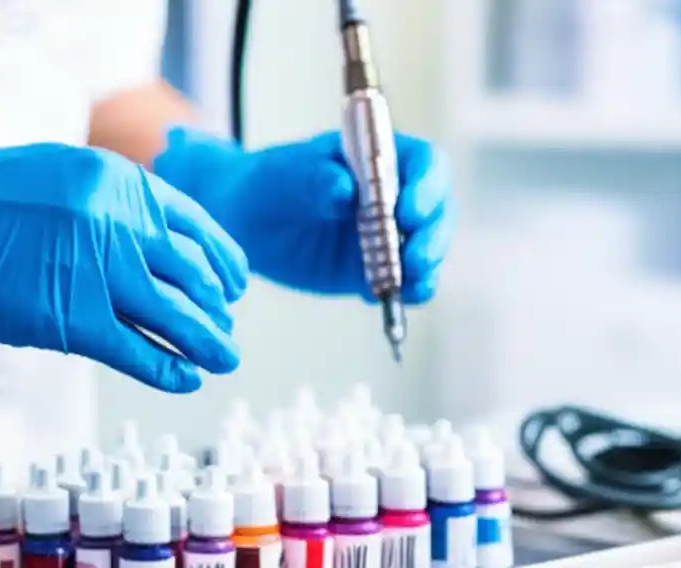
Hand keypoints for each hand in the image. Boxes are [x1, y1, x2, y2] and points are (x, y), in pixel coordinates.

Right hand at [0, 142, 247, 392]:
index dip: (222, 261)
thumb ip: (106, 206)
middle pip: (192, 273)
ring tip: (224, 360)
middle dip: (217, 308)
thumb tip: (150, 246)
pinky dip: (168, 369)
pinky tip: (186, 379)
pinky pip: (139, 350)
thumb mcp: (54, 178)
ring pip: (176, 316)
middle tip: (226, 330)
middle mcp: (116, 220)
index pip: (193, 225)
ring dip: (207, 343)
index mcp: (115, 180)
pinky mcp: (70, 318)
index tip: (233, 285)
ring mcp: (96, 268)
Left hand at [154, 128, 450, 302]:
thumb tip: (344, 189)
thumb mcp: (283, 175)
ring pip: (427, 250)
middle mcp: (394, 193)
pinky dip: (405, 293)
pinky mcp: (376, 268)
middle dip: (431, 236)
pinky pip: (405, 282)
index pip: (423, 163)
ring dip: (424, 269)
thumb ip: (313, 178)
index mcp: (379, 156)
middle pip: (436, 210)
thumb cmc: (267, 184)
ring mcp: (388, 233)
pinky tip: (384, 298)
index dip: (426, 186)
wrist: (244, 220)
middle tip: (411, 260)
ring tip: (401, 284)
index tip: (407, 212)